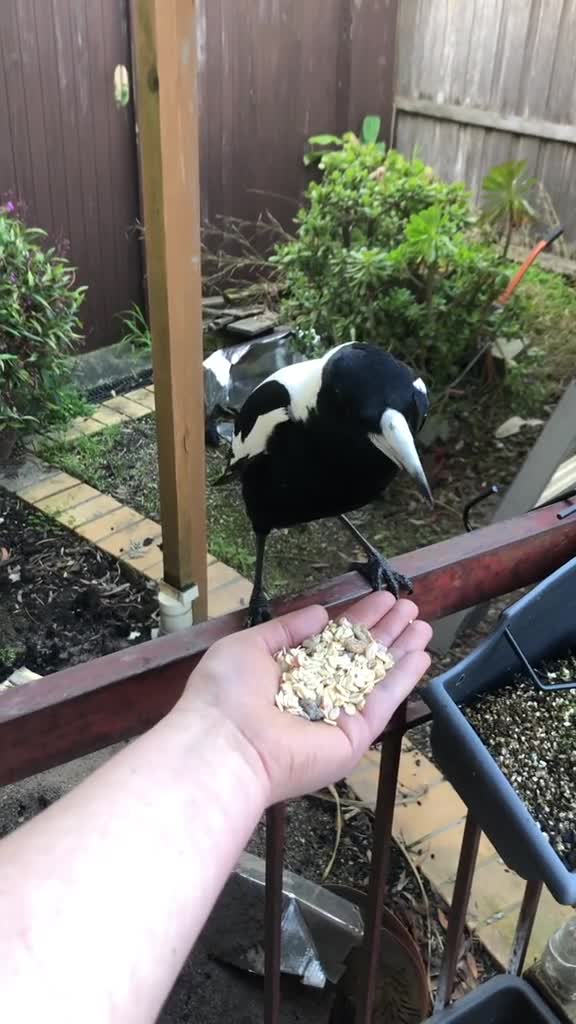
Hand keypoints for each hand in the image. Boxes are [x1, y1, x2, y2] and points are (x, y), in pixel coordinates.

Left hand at [177, 592, 431, 806]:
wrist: (225, 743)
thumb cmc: (226, 693)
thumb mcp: (249, 645)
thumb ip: (287, 628)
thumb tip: (321, 612)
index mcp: (290, 674)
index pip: (332, 642)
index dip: (358, 619)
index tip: (382, 598)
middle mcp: (316, 696)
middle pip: (358, 658)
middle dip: (385, 632)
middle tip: (409, 607)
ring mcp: (336, 717)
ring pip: (376, 678)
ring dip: (401, 651)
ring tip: (423, 625)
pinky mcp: (352, 737)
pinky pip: (382, 703)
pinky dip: (402, 679)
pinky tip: (421, 655)